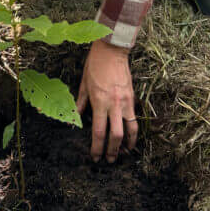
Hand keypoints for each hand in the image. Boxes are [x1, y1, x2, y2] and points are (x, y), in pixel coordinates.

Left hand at [77, 37, 138, 162]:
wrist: (112, 50)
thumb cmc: (94, 65)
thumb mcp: (83, 84)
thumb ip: (80, 103)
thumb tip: (75, 119)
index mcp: (99, 102)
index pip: (98, 131)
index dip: (97, 147)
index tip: (95, 157)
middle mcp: (113, 104)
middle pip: (115, 135)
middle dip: (112, 151)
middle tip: (109, 160)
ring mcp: (125, 102)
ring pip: (130, 130)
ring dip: (127, 144)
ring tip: (124, 153)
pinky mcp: (132, 98)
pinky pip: (134, 118)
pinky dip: (133, 131)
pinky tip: (130, 136)